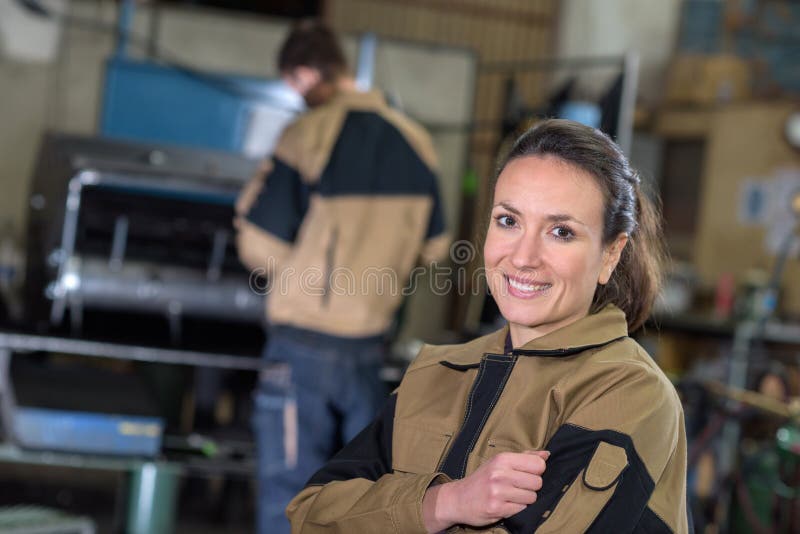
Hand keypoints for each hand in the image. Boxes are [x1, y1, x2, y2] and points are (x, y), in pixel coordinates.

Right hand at [422, 450, 548, 531]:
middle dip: (531, 487)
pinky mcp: (496, 509)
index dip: (537, 471)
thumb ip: (524, 457)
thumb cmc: (482, 479)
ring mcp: (498, 492)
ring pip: (532, 497)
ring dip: (524, 499)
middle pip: (537, 482)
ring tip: (511, 496)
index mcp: (502, 459)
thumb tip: (546, 454)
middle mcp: (500, 473)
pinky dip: (516, 509)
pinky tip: (505, 504)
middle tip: (518, 487)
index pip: (538, 464)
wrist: (458, 498)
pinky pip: (521, 509)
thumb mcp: (499, 462)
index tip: (528, 474)